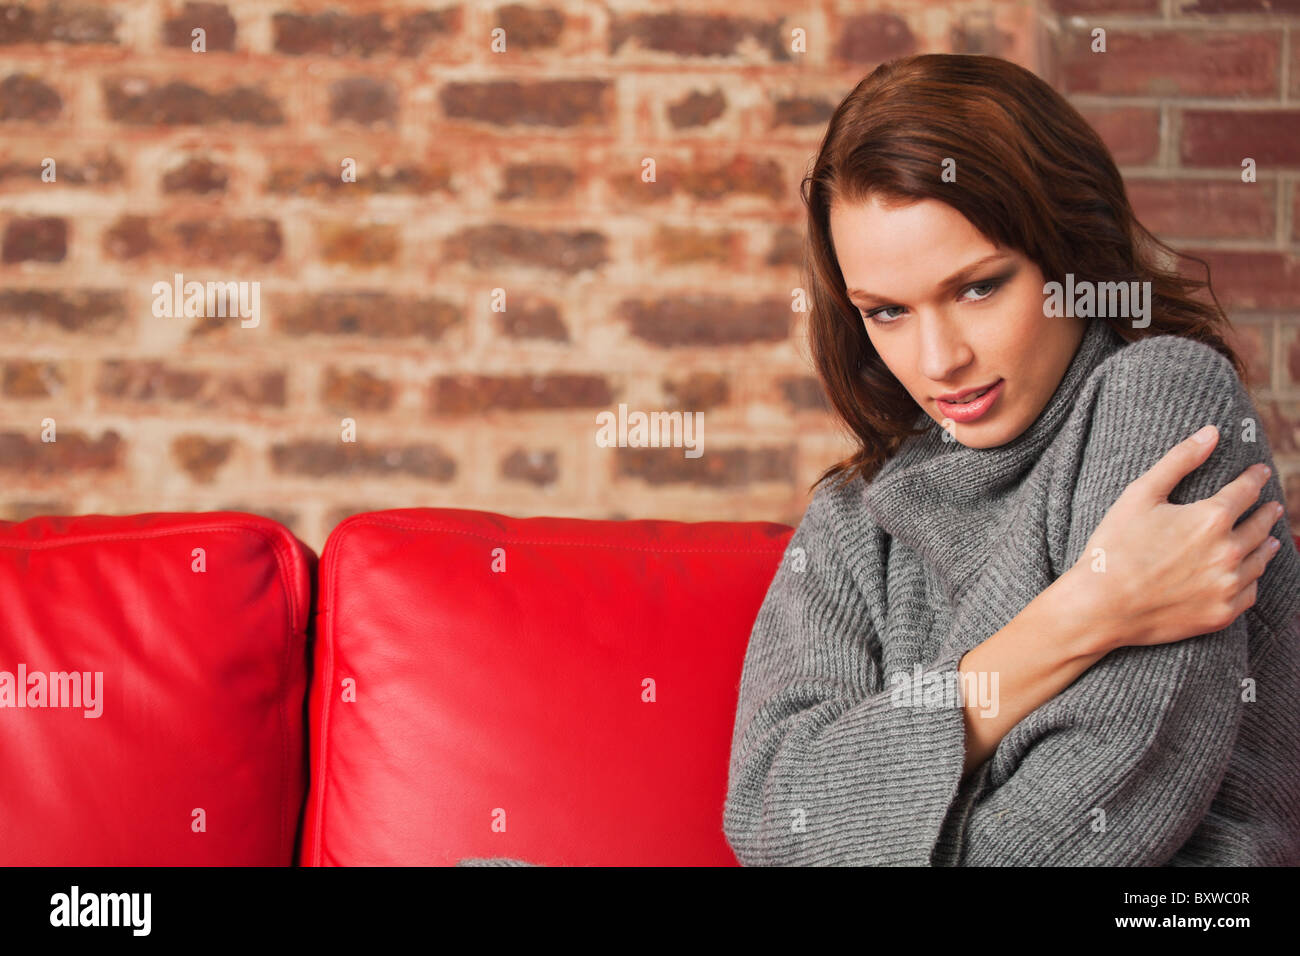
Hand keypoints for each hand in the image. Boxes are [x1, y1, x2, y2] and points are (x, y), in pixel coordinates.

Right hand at [1068, 424, 1282, 652]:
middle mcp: (1228, 552)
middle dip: (1267, 512)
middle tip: (1273, 505)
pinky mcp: (1222, 614)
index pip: (1245, 491)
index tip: (1260, 471)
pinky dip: (1252, 579)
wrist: (1101, 606)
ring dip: (1267, 544)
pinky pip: (1250, 592)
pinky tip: (1249, 573)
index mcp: (1211, 518)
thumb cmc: (1114, 546)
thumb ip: (1179, 461)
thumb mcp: (1140, 495)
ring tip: (1270, 538)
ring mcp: (1228, 586)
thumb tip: (1211, 432)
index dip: (1254, 478)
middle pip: (1260, 526)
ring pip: (1260, 560)